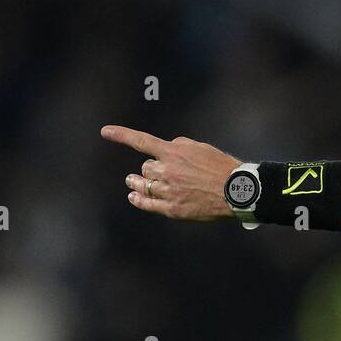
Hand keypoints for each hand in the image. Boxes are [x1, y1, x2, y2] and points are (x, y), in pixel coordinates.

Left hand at [101, 125, 238, 221]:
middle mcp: (166, 171)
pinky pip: (147, 203)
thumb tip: (167, 148)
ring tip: (133, 181)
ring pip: (143, 184)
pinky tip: (133, 196)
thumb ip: (180, 145)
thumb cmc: (222, 167)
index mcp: (173, 152)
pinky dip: (137, 199)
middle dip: (149, 168)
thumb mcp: (201, 147)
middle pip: (146, 167)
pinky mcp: (172, 208)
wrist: (236, 191)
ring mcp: (168, 191)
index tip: (105, 131)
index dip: (121, 135)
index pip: (141, 141)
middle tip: (153, 171)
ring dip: (137, 182)